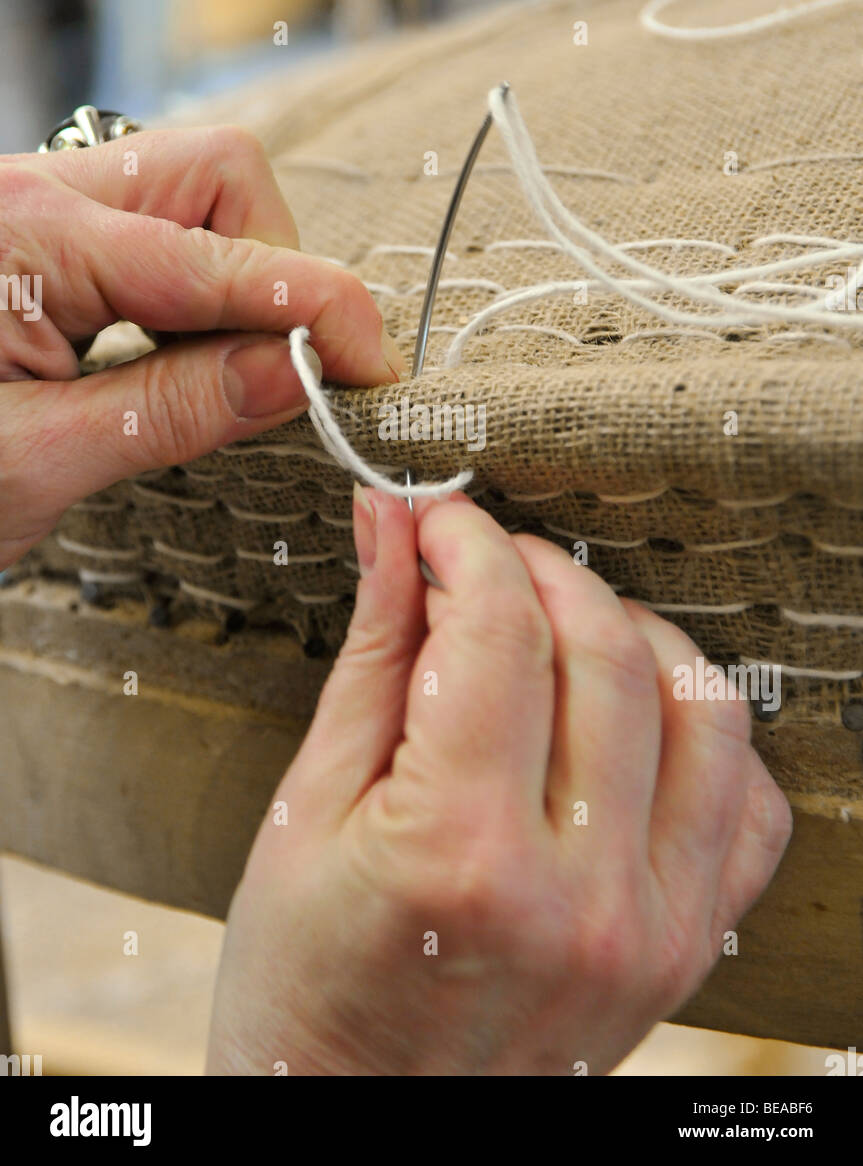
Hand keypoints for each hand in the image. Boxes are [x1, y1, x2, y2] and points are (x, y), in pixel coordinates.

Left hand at [0, 128, 403, 567]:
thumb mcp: (33, 463)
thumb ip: (172, 410)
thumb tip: (296, 374)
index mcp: (26, 237)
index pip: (224, 254)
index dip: (320, 307)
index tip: (373, 371)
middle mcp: (35, 192)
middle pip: (219, 174)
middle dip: (281, 264)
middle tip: (284, 371)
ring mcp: (36, 205)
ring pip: (196, 191)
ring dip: (242, 274)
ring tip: (220, 373)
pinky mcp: (41, 234)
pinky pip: (157, 226)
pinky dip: (198, 285)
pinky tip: (178, 353)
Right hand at [207, 490, 790, 1075]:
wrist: (352, 1126)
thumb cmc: (304, 982)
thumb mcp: (306, 813)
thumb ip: (374, 655)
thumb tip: (391, 525)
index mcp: (461, 854)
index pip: (498, 631)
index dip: (464, 545)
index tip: (434, 521)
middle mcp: (580, 893)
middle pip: (602, 651)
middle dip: (538, 570)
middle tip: (481, 559)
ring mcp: (650, 926)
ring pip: (702, 707)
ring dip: (631, 632)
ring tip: (560, 627)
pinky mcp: (684, 948)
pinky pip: (751, 803)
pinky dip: (703, 732)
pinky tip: (631, 719)